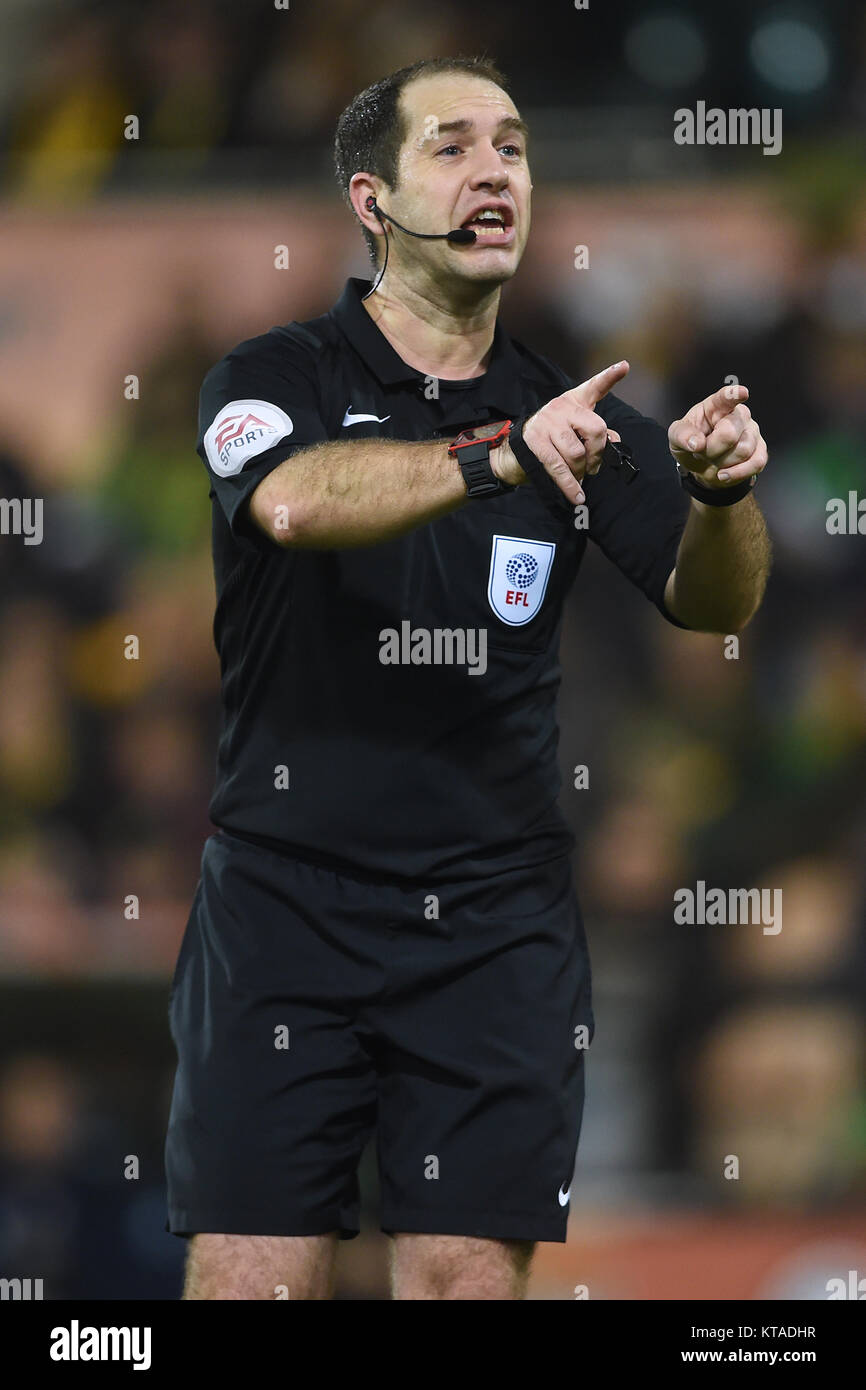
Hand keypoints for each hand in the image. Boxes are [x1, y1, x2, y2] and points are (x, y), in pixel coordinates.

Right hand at [495, 361, 627, 502]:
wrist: (512, 452)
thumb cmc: (549, 441)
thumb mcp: (573, 432)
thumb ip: (595, 434)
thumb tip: (615, 442)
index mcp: (573, 401)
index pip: (594, 387)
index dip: (610, 376)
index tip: (624, 366)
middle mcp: (560, 407)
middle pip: (595, 430)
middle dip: (598, 454)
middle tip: (593, 466)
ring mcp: (547, 423)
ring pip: (577, 453)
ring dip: (581, 471)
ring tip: (579, 477)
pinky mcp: (535, 442)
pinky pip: (559, 468)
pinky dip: (571, 486)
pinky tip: (577, 496)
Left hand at [668, 383, 767, 490]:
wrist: (702, 465)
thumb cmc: (692, 443)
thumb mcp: (676, 437)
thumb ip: (682, 435)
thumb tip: (696, 443)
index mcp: (716, 406)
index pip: (725, 398)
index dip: (733, 395)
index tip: (740, 393)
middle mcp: (738, 415)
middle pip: (730, 433)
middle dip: (711, 449)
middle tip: (702, 451)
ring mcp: (752, 432)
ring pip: (743, 450)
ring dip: (722, 462)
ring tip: (713, 459)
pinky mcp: (760, 450)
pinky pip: (756, 463)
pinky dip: (737, 473)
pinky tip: (724, 474)